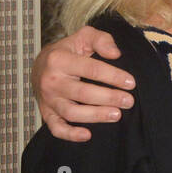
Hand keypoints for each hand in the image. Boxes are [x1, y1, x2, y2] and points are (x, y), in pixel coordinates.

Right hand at [32, 25, 133, 141]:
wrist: (40, 66)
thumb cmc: (68, 51)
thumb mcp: (83, 37)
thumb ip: (101, 40)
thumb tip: (115, 54)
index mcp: (59, 59)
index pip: (91, 69)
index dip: (113, 76)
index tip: (131, 83)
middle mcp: (51, 81)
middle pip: (83, 93)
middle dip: (109, 98)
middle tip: (128, 101)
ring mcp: (48, 99)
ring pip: (72, 112)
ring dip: (96, 116)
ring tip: (117, 115)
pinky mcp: (47, 113)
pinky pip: (56, 128)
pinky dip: (70, 135)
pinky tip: (87, 135)